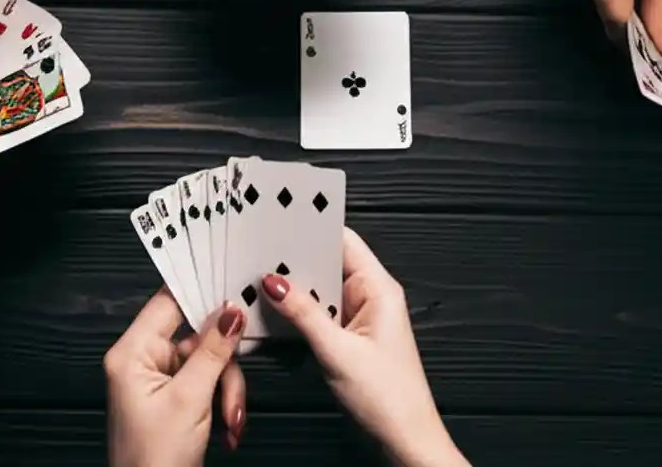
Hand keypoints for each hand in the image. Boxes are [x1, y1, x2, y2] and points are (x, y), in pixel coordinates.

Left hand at [105, 289, 246, 465]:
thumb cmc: (152, 461)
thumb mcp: (190, 399)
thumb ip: (213, 351)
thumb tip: (231, 312)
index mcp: (132, 353)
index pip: (168, 302)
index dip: (202, 293)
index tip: (235, 291)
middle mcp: (143, 361)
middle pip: (199, 337)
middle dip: (224, 367)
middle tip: (231, 393)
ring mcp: (160, 381)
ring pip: (210, 363)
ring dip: (227, 392)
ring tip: (229, 421)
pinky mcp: (175, 398)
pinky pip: (209, 383)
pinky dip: (222, 403)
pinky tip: (225, 428)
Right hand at [261, 228, 466, 466]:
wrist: (405, 439)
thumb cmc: (389, 398)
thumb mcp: (337, 351)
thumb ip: (303, 313)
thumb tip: (274, 281)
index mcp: (379, 288)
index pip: (343, 240)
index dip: (312, 228)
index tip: (279, 222)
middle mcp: (371, 296)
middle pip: (327, 263)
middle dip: (294, 260)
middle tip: (256, 254)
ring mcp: (359, 317)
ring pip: (320, 290)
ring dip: (294, 289)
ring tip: (258, 281)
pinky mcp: (349, 337)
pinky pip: (319, 313)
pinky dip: (299, 312)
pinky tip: (275, 312)